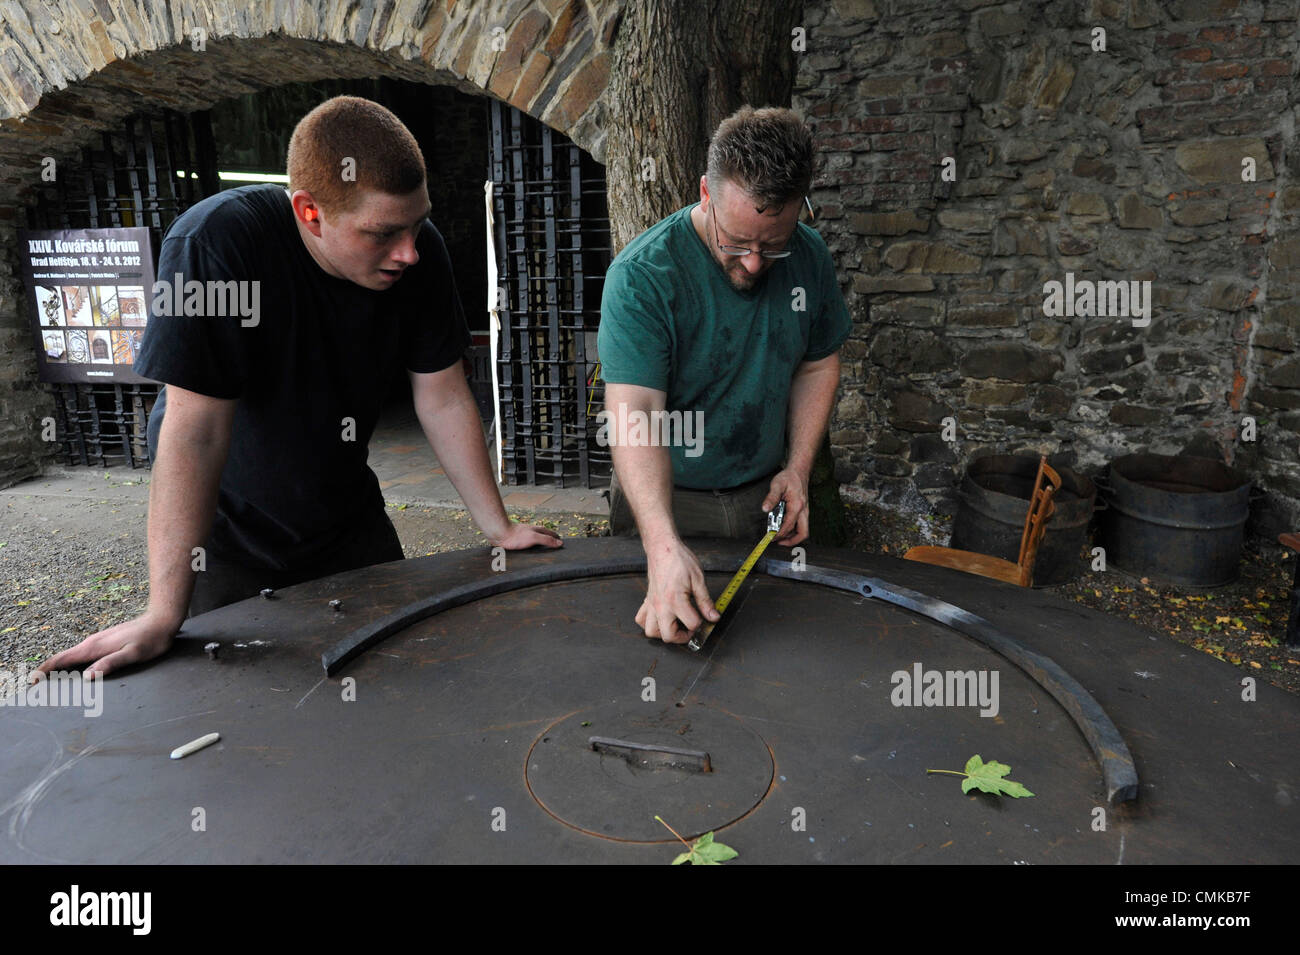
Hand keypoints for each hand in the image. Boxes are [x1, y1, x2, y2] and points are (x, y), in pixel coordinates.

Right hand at [33, 612, 179, 679]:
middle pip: (63, 658)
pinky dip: (72, 663)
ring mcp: (97, 641)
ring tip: (49, 683)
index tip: (33, 681)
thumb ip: (110, 664)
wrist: (161, 620)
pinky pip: (82, 654)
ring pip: (72, 656)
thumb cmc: (150, 639)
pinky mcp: (104, 642)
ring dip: (59, 668)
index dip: (46, 670)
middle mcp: (92, 642)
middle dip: (48, 671)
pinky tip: (75, 672)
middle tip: (37, 687)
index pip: (63, 659)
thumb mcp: (133, 654)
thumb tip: (89, 676)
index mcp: (94, 647)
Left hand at [491, 520, 562, 549]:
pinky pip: (528, 546)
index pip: (552, 534)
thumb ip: (547, 540)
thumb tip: (560, 543)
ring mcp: (525, 536)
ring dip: (540, 546)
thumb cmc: (516, 536)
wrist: (500, 535)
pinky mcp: (518, 541)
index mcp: (538, 530)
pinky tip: (530, 553)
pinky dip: (532, 549)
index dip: (557, 538)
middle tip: (555, 547)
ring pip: (536, 541)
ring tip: (544, 552)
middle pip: (544, 536)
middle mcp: (532, 532)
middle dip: (550, 541)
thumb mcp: (534, 538)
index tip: (562, 543)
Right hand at [635, 538, 718, 642]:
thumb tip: (713, 616)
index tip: (704, 616)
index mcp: (675, 600)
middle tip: (690, 628)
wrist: (663, 548)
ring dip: (664, 632)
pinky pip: (641, 619)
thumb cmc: (679, 560)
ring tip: (676, 625)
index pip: (692, 623)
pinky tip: (662, 617)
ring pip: (651, 631)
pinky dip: (650, 623)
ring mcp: (652, 604)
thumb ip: (706, 601)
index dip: (701, 622)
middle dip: (682, 636)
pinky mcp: (647, 600)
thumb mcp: (698, 580)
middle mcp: (661, 605)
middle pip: (668, 636)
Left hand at [762, 469, 809, 546]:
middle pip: (803, 533)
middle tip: (778, 542)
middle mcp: (804, 511)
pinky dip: (794, 532)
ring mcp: (805, 512)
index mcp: (797, 506)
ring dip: (793, 538)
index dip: (779, 534)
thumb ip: (771, 497)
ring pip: (803, 531)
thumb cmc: (788, 478)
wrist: (799, 472)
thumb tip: (765, 508)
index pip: (788, 526)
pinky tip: (784, 530)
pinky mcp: (803, 512)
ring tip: (780, 539)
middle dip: (791, 541)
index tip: (771, 537)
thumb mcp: (777, 484)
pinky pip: (801, 526)